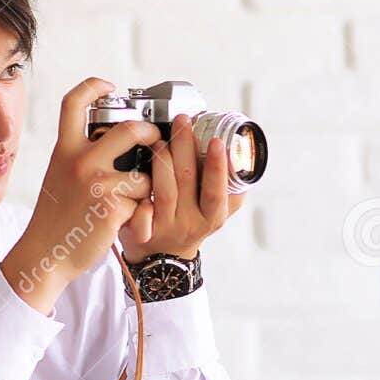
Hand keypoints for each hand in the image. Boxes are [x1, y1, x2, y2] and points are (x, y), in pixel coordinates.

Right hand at [1, 77, 160, 312]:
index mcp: (64, 149)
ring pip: (145, 173)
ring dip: (147, 187)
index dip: (94, 86)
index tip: (109, 86)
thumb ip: (80, 156)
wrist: (45, 255)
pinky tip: (126, 221)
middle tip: (153, 139)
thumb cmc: (55, 219)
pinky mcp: (113, 207)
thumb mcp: (59, 176)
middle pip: (130, 128)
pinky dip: (142, 212)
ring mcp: (98, 183)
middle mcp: (80, 161)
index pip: (74, 102)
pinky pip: (144, 201)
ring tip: (133, 201)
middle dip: (150, 132)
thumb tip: (114, 140)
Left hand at [119, 112, 246, 262]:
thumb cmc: (191, 226)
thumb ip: (230, 190)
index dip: (216, 167)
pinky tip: (138, 170)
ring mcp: (163, 227)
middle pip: (186, 181)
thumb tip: (240, 155)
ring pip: (162, 189)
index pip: (216, 192)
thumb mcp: (215, 212)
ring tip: (161, 138)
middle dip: (185, 146)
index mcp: (212, 217)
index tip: (216, 141)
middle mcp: (188, 223)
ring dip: (162, 158)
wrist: (163, 258)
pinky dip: (139, 188)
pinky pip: (139, 209)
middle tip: (183, 121)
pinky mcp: (140, 231)